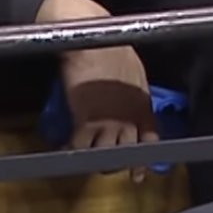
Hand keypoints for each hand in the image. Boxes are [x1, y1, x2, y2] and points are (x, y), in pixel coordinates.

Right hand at [40, 0, 156, 183]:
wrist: (91, 40)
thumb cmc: (111, 46)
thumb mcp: (134, 70)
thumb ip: (134, 89)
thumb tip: (130, 93)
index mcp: (142, 106)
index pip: (149, 141)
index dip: (142, 159)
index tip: (137, 172)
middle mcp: (129, 120)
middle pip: (126, 154)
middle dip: (116, 163)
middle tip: (105, 165)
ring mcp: (109, 123)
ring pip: (104, 156)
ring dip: (94, 160)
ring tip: (84, 158)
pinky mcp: (86, 121)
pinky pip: (79, 147)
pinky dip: (71, 152)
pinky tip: (63, 151)